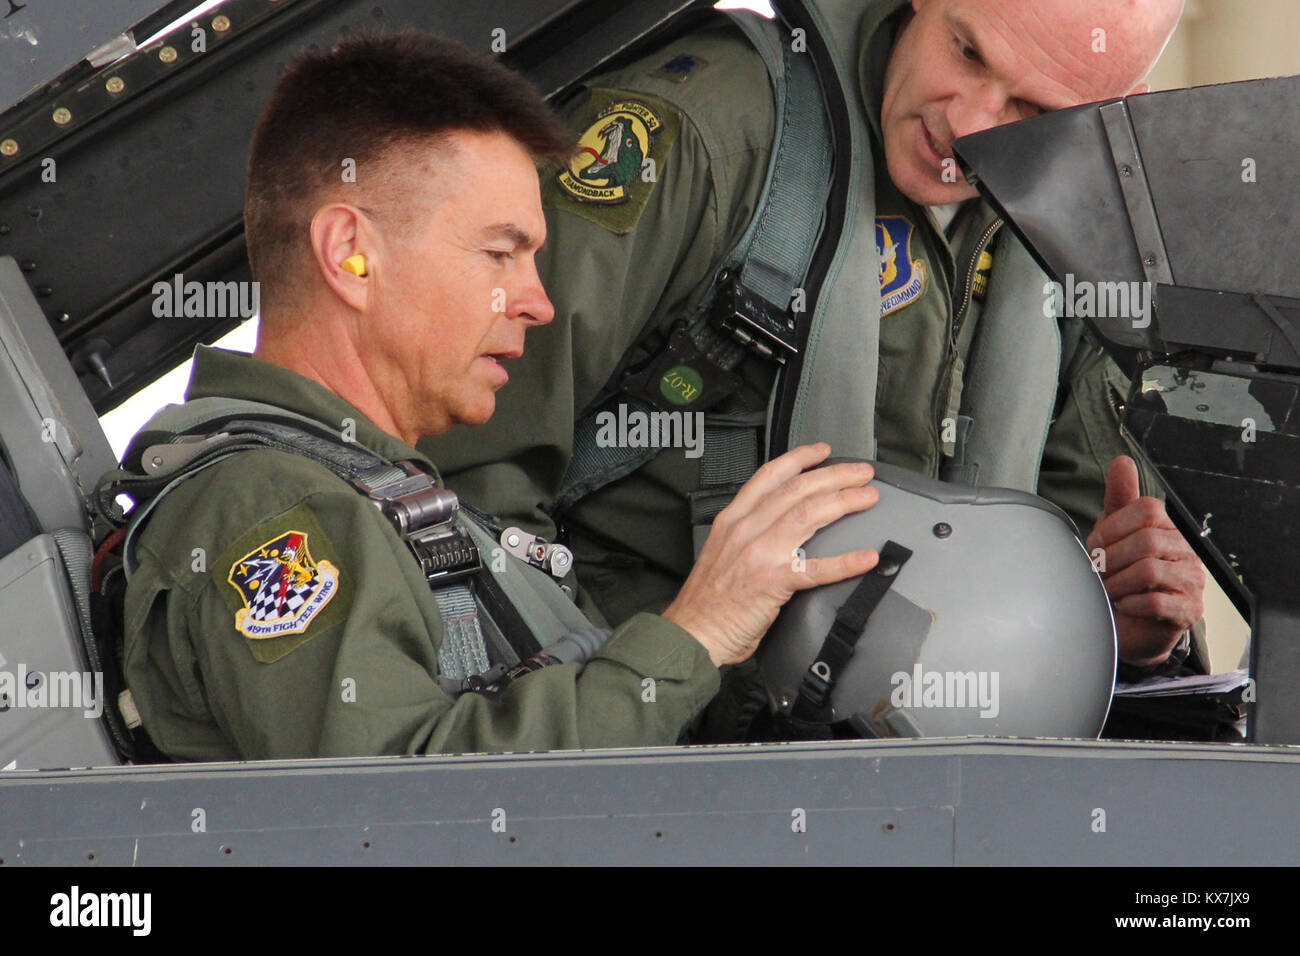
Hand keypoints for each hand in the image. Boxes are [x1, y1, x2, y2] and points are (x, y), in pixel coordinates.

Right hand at [662, 444, 878, 666]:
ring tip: (867, 497)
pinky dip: (845, 562)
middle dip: (834, 475)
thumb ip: (747, 535)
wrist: (692, 633)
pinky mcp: (774, 583)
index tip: (822, 452)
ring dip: (844, 501)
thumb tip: (779, 527)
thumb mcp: (720, 551)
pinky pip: (816, 568)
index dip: (799, 459)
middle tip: (861, 473)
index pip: (769, 476)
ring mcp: (760, 554)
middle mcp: (746, 529)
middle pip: (797, 489)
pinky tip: (866, 558)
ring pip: (809, 514)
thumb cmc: (707, 601)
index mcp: (732, 520)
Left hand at [1085, 456, 1204, 666]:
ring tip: (1110, 589)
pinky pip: (1155, 601)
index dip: (1114, 527)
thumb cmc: (1122, 573)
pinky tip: (1123, 605)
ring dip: (1118, 582)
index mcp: (1168, 527)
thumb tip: (1123, 461)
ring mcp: (1192, 581)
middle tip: (1100, 571)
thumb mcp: (1115, 532)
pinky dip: (1129, 603)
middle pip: (1147, 540)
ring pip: (1149, 570)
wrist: (1129, 624)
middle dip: (1112, 558)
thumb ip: (1119, 498)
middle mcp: (1186, 550)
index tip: (1096, 544)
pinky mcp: (1188, 611)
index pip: (1147, 510)